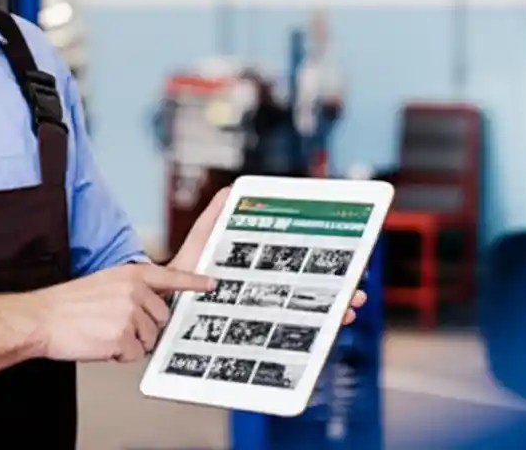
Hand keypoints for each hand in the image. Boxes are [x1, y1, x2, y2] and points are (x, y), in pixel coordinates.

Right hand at [26, 264, 214, 362]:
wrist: (41, 319)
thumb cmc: (68, 305)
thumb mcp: (104, 283)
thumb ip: (131, 290)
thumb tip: (150, 308)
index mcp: (129, 274)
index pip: (169, 276)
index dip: (193, 281)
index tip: (211, 284)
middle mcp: (134, 291)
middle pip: (161, 318)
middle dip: (144, 327)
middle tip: (115, 325)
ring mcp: (129, 314)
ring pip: (150, 340)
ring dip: (130, 343)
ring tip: (103, 332)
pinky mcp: (122, 337)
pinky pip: (135, 355)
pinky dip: (120, 355)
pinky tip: (100, 343)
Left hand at [169, 186, 368, 326]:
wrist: (167, 304)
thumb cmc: (184, 271)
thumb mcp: (201, 240)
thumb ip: (215, 215)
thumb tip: (232, 188)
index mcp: (262, 271)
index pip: (302, 267)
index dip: (328, 266)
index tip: (350, 260)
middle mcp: (267, 293)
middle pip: (313, 292)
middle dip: (341, 292)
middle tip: (358, 291)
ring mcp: (263, 315)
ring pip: (309, 316)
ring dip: (335, 313)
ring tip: (351, 308)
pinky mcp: (255, 334)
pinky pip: (289, 338)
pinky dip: (313, 335)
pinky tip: (327, 332)